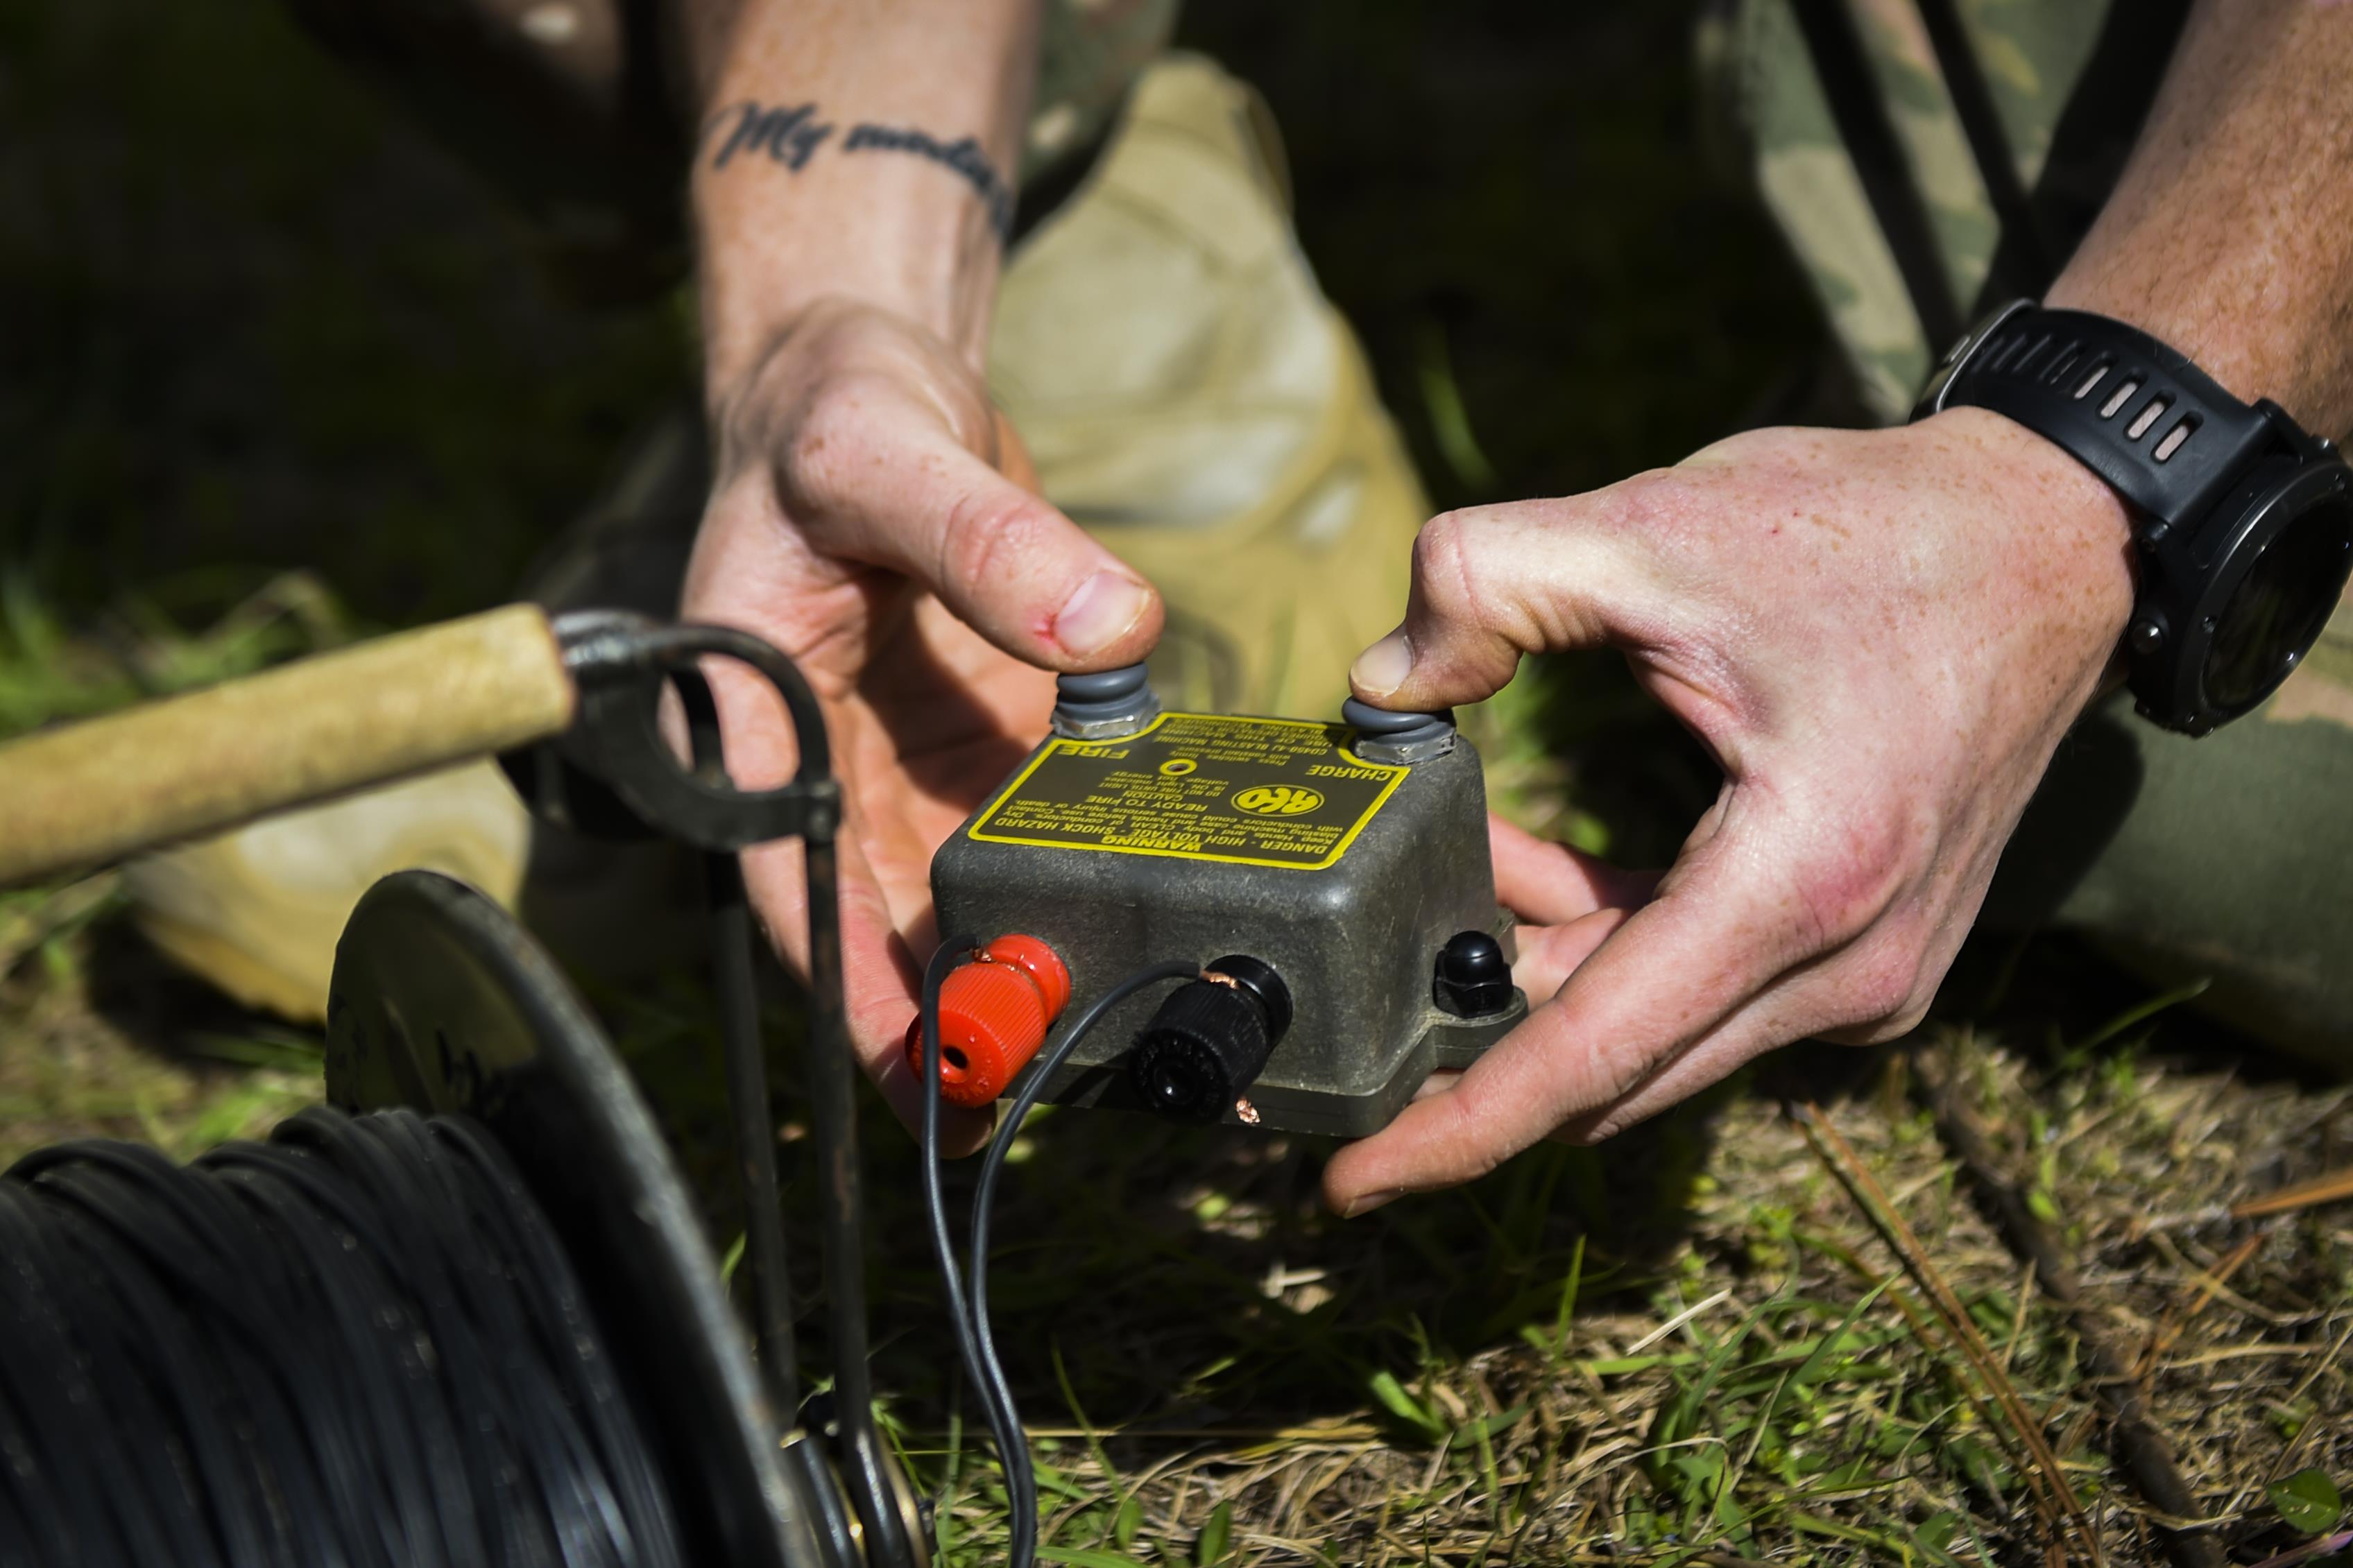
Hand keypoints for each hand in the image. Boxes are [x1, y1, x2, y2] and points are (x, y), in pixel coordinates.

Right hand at [681, 300, 1162, 1148]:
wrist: (876, 384)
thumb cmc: (836, 410)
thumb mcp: (885, 454)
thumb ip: (986, 538)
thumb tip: (1110, 628)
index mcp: (747, 716)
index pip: (783, 874)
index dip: (845, 982)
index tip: (914, 1066)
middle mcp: (821, 766)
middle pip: (873, 919)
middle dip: (941, 1014)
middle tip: (1019, 1102)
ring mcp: (901, 769)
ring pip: (951, 898)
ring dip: (1008, 974)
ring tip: (1081, 1065)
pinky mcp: (975, 750)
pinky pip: (1026, 834)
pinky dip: (1067, 888)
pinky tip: (1126, 943)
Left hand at [1323, 410, 2134, 1214]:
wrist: (2049, 541)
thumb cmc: (1867, 534)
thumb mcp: (1655, 529)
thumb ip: (1487, 585)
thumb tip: (1380, 687)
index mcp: (1801, 881)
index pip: (1592, 1055)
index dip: (1459, 1130)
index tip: (1351, 1180)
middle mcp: (1849, 966)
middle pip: (1611, 1068)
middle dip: (1474, 1048)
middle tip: (1353, 1003)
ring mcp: (1871, 977)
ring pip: (1651, 1034)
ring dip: (1539, 974)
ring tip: (1453, 870)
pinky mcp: (1871, 957)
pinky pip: (1701, 996)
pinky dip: (1609, 949)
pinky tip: (1538, 872)